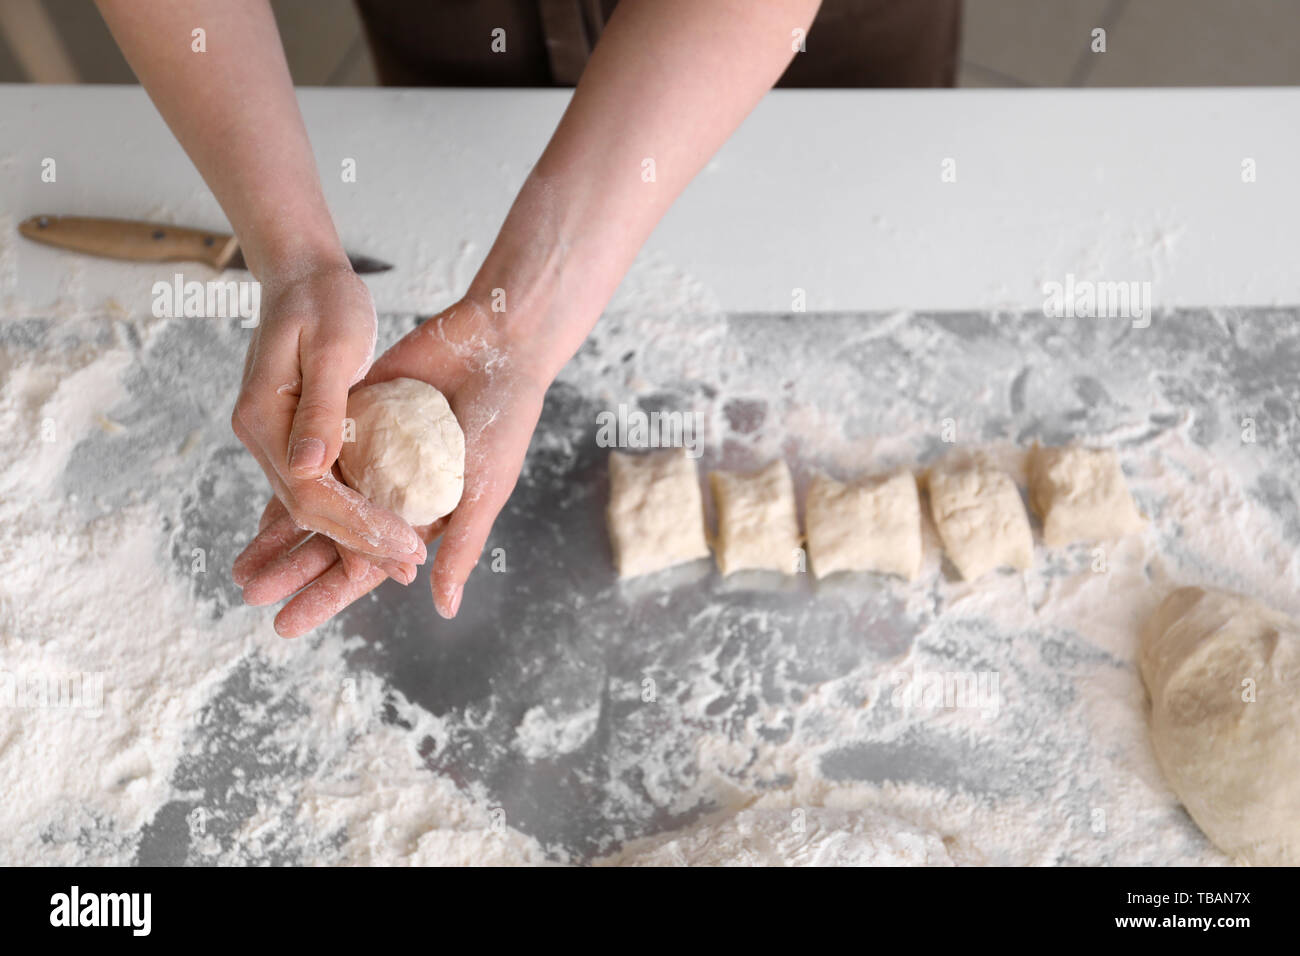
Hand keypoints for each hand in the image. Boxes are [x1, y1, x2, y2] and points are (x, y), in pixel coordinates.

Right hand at [230, 264, 427, 580]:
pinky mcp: (295, 434)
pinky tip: (384, 525)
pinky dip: (352, 508)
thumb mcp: (331, 348)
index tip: (403, 543)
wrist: (304, 272)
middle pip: (310, 509)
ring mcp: (275, 438)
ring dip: (356, 534)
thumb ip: (319, 408)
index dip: (357, 524)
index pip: (310, 492)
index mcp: (264, 418)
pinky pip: (321, 484)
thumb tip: (308, 468)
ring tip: (403, 558)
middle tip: (410, 564)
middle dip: (360, 541)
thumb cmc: (322, 300)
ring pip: (314, 503)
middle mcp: (262, 436)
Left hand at [232, 297, 549, 636]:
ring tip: (240, 561)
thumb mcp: (486, 488)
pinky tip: (256, 493)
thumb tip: (442, 609)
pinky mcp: (355, 415)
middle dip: (291, 568)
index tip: (287, 623)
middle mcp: (390, 493)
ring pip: (315, 499)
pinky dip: (285, 472)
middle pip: (330, 539)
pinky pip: (313, 449)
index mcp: (420, 517)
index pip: (365, 566)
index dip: (327, 595)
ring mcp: (370, 455)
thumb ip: (460, 545)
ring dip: (277, 530)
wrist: (497, 346)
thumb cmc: (505, 421)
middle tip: (249, 593)